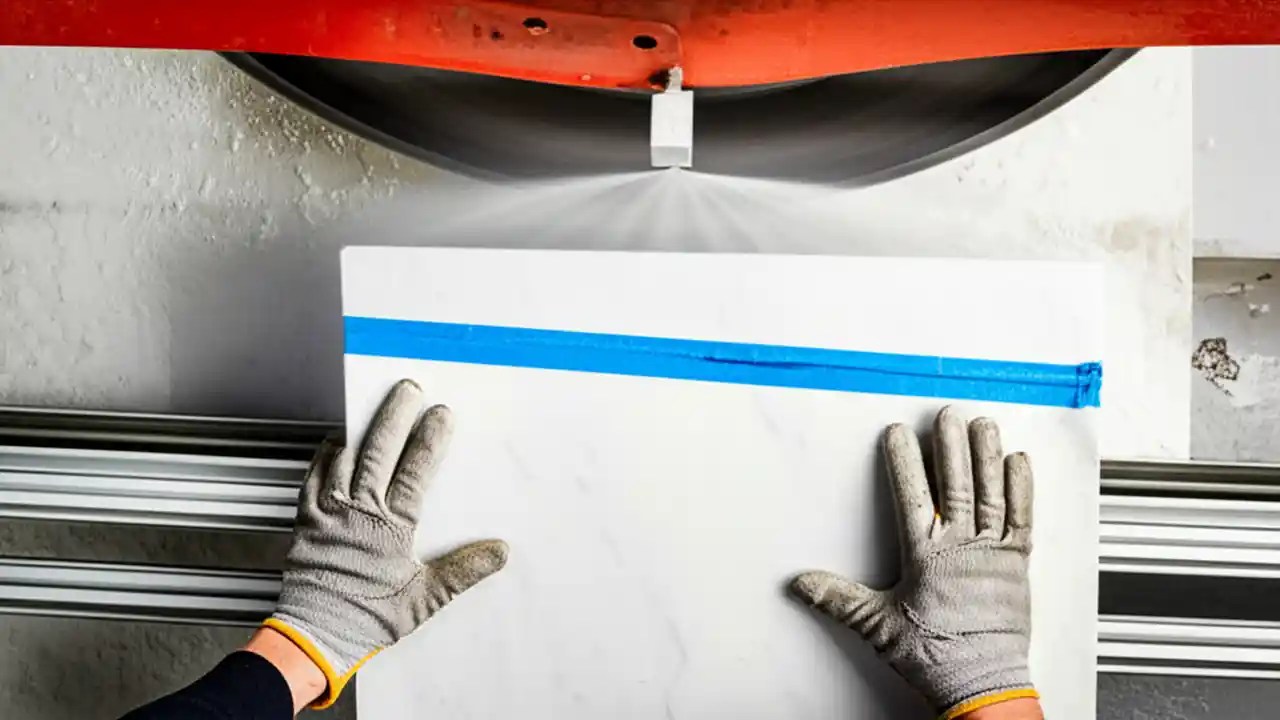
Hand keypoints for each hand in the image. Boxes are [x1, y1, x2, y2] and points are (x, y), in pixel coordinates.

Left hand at [265, 379, 508, 707]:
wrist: (314, 635)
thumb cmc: (366, 619)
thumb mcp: (425, 599)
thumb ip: (463, 571)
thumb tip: (499, 552)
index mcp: (390, 526)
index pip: (415, 470)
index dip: (430, 439)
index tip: (441, 414)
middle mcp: (358, 510)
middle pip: (378, 450)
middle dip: (395, 415)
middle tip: (407, 389)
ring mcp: (328, 511)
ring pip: (345, 456)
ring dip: (362, 428)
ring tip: (374, 407)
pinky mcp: (307, 519)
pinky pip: (314, 475)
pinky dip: (325, 454)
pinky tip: (334, 442)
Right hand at [791, 407, 1039, 719]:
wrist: (982, 685)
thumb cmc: (935, 657)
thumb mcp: (877, 626)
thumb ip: (839, 600)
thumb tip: (802, 584)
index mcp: (926, 556)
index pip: (912, 496)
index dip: (904, 462)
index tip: (897, 434)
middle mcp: (961, 547)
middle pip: (955, 485)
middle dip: (950, 446)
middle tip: (946, 415)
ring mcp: (993, 553)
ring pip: (990, 494)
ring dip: (986, 456)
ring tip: (983, 424)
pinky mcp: (1017, 565)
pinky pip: (1022, 519)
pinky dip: (1022, 489)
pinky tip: (1018, 463)